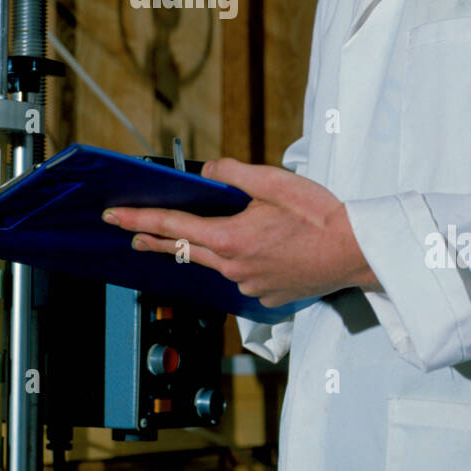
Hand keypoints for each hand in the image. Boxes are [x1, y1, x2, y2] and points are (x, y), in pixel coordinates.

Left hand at [103, 157, 380, 306]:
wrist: (357, 252)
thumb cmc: (320, 216)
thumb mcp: (274, 181)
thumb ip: (232, 174)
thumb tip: (206, 175)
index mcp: (230, 237)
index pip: (172, 226)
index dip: (138, 219)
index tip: (113, 217)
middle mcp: (233, 267)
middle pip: (183, 249)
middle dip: (154, 239)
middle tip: (130, 233)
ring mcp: (249, 286)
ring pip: (216, 263)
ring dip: (205, 248)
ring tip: (205, 233)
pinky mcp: (266, 296)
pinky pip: (242, 276)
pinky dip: (240, 261)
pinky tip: (259, 249)